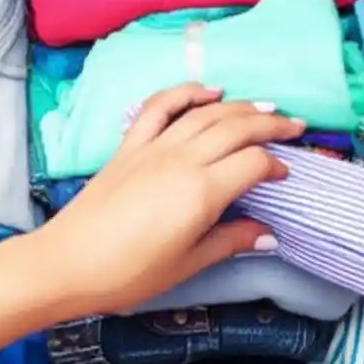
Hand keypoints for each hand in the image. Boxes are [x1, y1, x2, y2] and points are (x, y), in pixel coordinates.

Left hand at [27, 84, 304, 318]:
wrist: (68, 263)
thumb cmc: (129, 272)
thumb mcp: (188, 264)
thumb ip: (230, 241)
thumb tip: (268, 235)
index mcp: (201, 193)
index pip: (253, 163)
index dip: (275, 166)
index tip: (284, 177)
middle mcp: (181, 161)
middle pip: (236, 128)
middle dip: (271, 125)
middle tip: (295, 127)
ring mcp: (153, 148)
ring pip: (205, 113)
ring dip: (240, 106)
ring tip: (265, 108)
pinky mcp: (130, 146)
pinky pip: (160, 107)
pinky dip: (185, 93)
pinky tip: (208, 91)